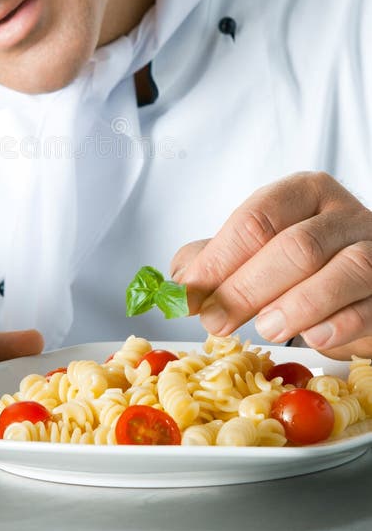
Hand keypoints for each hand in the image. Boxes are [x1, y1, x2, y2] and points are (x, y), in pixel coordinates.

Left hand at [169, 172, 371, 359]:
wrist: (360, 284)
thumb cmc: (302, 264)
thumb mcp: (256, 249)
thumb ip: (214, 258)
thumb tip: (176, 281)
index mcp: (303, 193)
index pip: (256, 220)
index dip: (218, 260)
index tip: (190, 294)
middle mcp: (343, 215)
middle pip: (295, 246)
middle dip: (247, 288)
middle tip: (215, 321)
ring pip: (343, 271)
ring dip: (297, 305)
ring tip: (265, 328)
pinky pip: (369, 306)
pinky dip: (339, 324)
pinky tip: (314, 337)